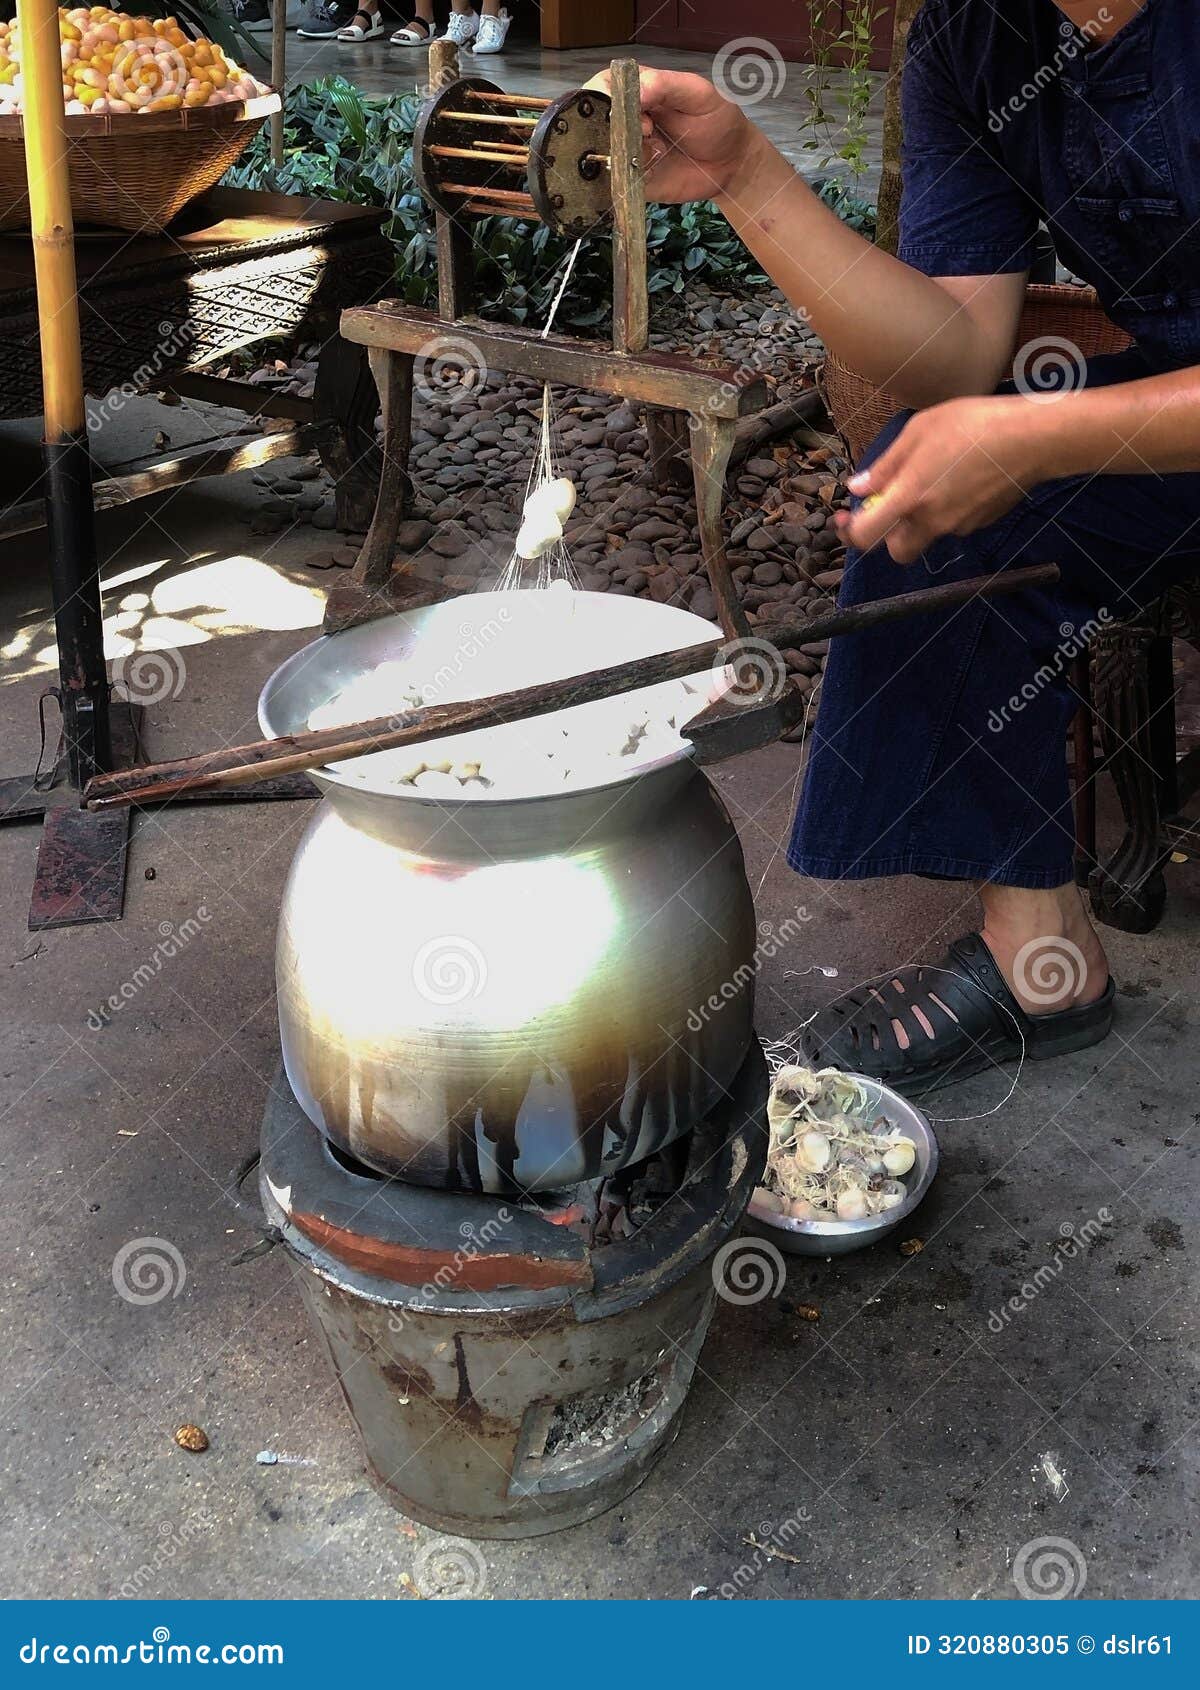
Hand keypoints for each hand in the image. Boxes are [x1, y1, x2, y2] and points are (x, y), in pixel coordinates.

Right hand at [583, 66, 759, 203]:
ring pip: (603, 155)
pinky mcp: (631, 180)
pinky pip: (616, 182)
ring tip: (658, 155)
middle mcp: (624, 120)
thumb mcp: (697, 93)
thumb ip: (665, 86)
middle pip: (594, 124)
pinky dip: (631, 178)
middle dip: (615, 131)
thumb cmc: (716, 120)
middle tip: (648, 134)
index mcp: (634, 90)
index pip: (600, 88)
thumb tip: (633, 92)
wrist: (731, 164)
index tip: (636, 109)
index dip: (607, 99)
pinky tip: (655, 171)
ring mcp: (625, 152)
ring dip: (626, 156)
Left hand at [837, 395, 1047, 563]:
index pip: (866, 537)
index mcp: (910, 499)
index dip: (849, 532)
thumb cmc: (974, 425)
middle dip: (889, 535)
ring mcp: (960, 526)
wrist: (1033, 438)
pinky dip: (950, 508)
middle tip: (891, 506)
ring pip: (928, 534)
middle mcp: (933, 521)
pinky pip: (955, 523)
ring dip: (922, 516)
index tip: (846, 516)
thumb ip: (885, 466)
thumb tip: (858, 488)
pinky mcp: (982, 522)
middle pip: (898, 550)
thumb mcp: (919, 432)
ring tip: (935, 474)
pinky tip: (962, 476)